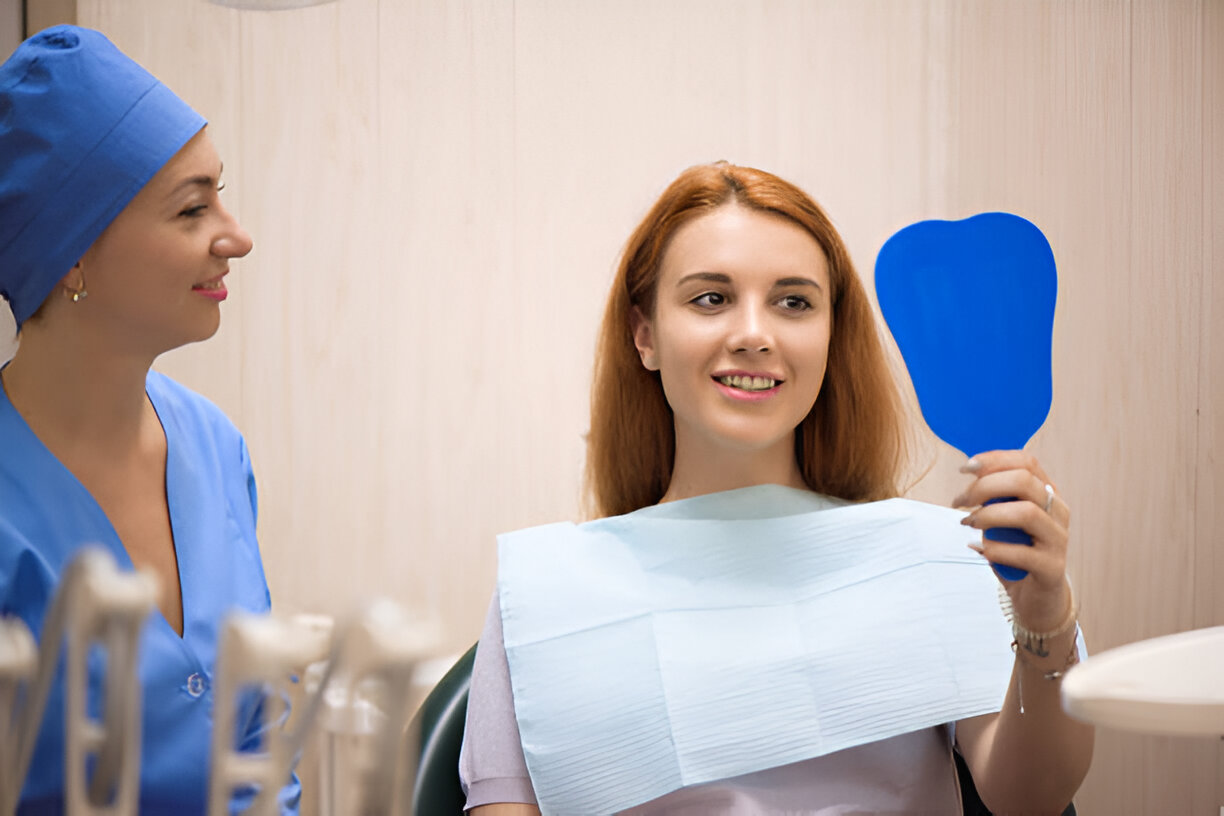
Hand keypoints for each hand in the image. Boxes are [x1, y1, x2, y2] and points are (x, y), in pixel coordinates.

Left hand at [951, 450, 1071, 632]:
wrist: (1037, 600)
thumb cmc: (1015, 553)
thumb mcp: (1002, 521)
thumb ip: (992, 500)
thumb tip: (968, 479)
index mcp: (1048, 494)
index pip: (1027, 463)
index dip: (995, 459)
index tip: (965, 469)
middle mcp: (1058, 512)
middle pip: (1024, 482)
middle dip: (984, 487)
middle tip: (959, 502)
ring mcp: (1059, 540)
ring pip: (1026, 513)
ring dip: (988, 515)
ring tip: (968, 523)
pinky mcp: (1053, 569)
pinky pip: (1024, 553)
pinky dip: (995, 549)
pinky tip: (979, 550)